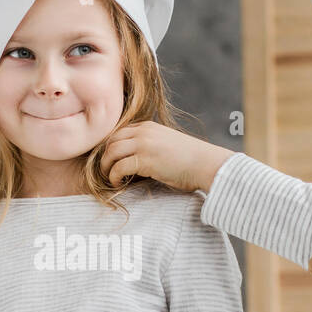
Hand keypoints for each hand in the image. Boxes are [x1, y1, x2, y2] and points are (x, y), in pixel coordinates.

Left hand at [101, 121, 232, 192]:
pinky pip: (118, 167)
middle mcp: (144, 132)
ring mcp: (144, 144)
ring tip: (110, 179)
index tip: (110, 161)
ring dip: (106, 167)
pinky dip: (114, 177)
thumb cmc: (191, 160)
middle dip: (104, 157)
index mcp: (148, 127)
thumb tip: (134, 160)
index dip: (111, 147)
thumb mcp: (167, 144)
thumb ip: (150, 145)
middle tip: (105, 171)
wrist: (207, 164)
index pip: (119, 132)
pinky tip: (118, 184)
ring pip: (111, 152)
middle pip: (111, 140)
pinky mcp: (145, 160)